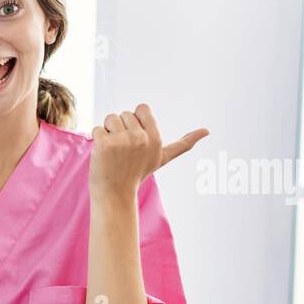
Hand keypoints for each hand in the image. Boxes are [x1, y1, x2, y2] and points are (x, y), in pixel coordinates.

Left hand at [90, 103, 207, 197]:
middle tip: (122, 151)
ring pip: (110, 118)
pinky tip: (102, 155)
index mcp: (155, 138)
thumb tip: (207, 131)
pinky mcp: (105, 144)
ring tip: (113, 152)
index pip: (141, 108)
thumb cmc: (136, 174)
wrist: (115, 195)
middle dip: (120, 128)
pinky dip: (96, 140)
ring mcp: (122, 141)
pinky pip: (97, 129)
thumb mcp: (162, 158)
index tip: (134, 140)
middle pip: (124, 114)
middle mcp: (141, 138)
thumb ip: (183, 144)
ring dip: (107, 132)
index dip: (135, 121)